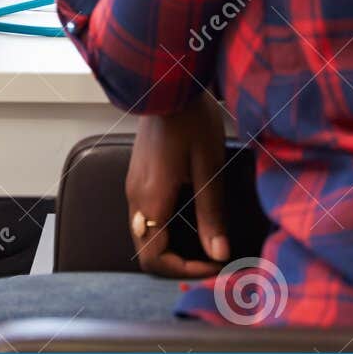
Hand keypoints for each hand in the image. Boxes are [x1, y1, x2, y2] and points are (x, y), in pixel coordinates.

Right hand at [126, 92, 230, 277]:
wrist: (167, 83)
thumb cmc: (190, 120)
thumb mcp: (208, 168)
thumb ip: (211, 214)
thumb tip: (219, 253)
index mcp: (150, 200)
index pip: (155, 259)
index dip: (185, 270)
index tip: (215, 264)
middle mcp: (135, 198)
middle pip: (147, 251)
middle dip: (179, 262)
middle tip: (212, 258)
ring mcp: (133, 185)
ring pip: (145, 234)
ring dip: (172, 246)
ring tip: (205, 241)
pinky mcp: (138, 175)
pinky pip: (146, 215)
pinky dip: (166, 228)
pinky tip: (191, 217)